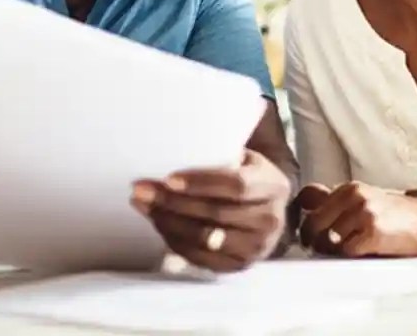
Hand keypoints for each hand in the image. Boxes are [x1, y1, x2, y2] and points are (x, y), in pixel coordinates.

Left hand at [131, 149, 290, 272]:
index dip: (201, 183)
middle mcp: (270, 220)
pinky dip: (175, 241)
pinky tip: (159, 223)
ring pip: (205, 238)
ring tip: (144, 205)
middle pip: (216, 213)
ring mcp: (257, 247)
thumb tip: (174, 151)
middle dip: (173, 202)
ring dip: (168, 222)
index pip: (236, 185)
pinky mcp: (239, 266)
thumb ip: (222, 157)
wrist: (269, 212)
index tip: (169, 178)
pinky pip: (201, 257)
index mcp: (273, 186)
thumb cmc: (249, 178)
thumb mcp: (246, 160)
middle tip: (142, 190)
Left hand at [294, 182, 416, 257]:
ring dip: (330, 250)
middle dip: (312, 239)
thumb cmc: (401, 216)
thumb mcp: (368, 200)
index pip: (307, 198)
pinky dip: (349, 256)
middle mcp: (353, 196)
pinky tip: (361, 253)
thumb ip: (339, 203)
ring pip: (327, 239)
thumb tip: (308, 207)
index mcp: (349, 188)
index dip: (302, 218)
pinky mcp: (372, 233)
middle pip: (312, 222)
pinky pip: (346, 251)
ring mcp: (363, 213)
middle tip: (319, 249)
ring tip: (343, 251)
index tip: (307, 232)